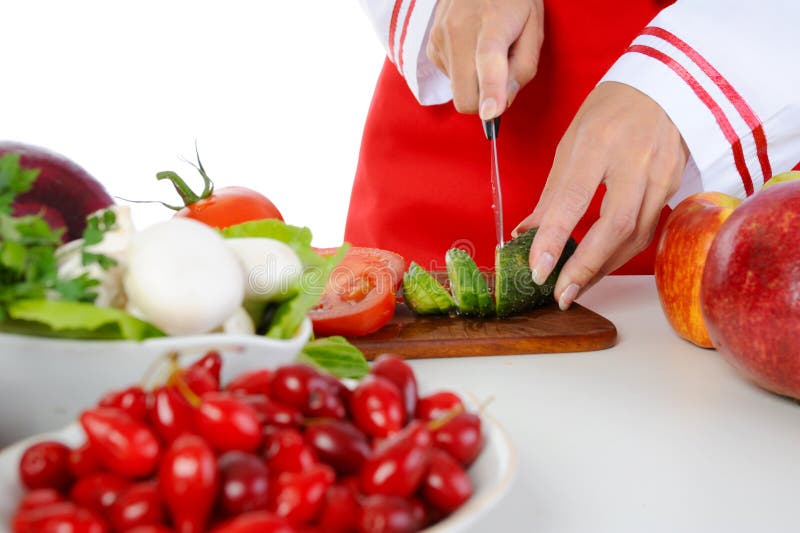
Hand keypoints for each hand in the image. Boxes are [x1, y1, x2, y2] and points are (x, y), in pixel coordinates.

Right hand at [426, 0, 543, 118]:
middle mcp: (460, 29)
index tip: (490, 113)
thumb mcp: (534, 29)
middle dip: (484, 102)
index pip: (489, 58)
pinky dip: (464, 73)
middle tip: (502, 80)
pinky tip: (471, 49)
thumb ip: (523, 69)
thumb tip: (501, 104)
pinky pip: (450, 79)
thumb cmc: (513, 3)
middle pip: (466, 94)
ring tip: (486, 53)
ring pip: (458, 91)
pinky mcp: (431, 46)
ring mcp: (440, 38)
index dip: (490, 89)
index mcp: (493, 21)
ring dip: (475, 83)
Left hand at [513, 82, 688, 309]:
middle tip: (559, 295)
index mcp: (599, 143)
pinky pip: (645, 231)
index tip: (537, 269)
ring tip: (573, 288)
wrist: (668, 86)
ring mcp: (659, 176)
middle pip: (614, 226)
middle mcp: (634, 161)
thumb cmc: (610, 111)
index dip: (554, 237)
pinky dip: (619, 254)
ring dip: (601, 268)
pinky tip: (599, 267)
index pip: (573, 198)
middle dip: (584, 267)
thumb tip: (526, 234)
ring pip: (634, 236)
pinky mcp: (672, 188)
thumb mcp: (571, 143)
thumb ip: (552, 193)